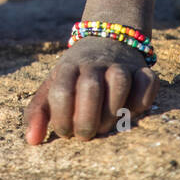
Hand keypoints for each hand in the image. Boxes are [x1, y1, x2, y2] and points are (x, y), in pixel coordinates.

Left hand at [23, 37, 157, 144]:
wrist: (106, 39)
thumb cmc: (76, 74)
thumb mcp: (53, 85)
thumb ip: (39, 111)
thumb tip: (31, 141)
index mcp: (68, 67)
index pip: (61, 91)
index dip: (62, 118)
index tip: (65, 133)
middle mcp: (94, 63)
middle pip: (90, 88)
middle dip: (86, 119)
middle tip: (86, 135)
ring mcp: (120, 64)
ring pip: (119, 81)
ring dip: (113, 109)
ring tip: (107, 125)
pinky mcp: (143, 69)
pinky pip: (148, 80)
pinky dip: (143, 97)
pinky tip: (134, 110)